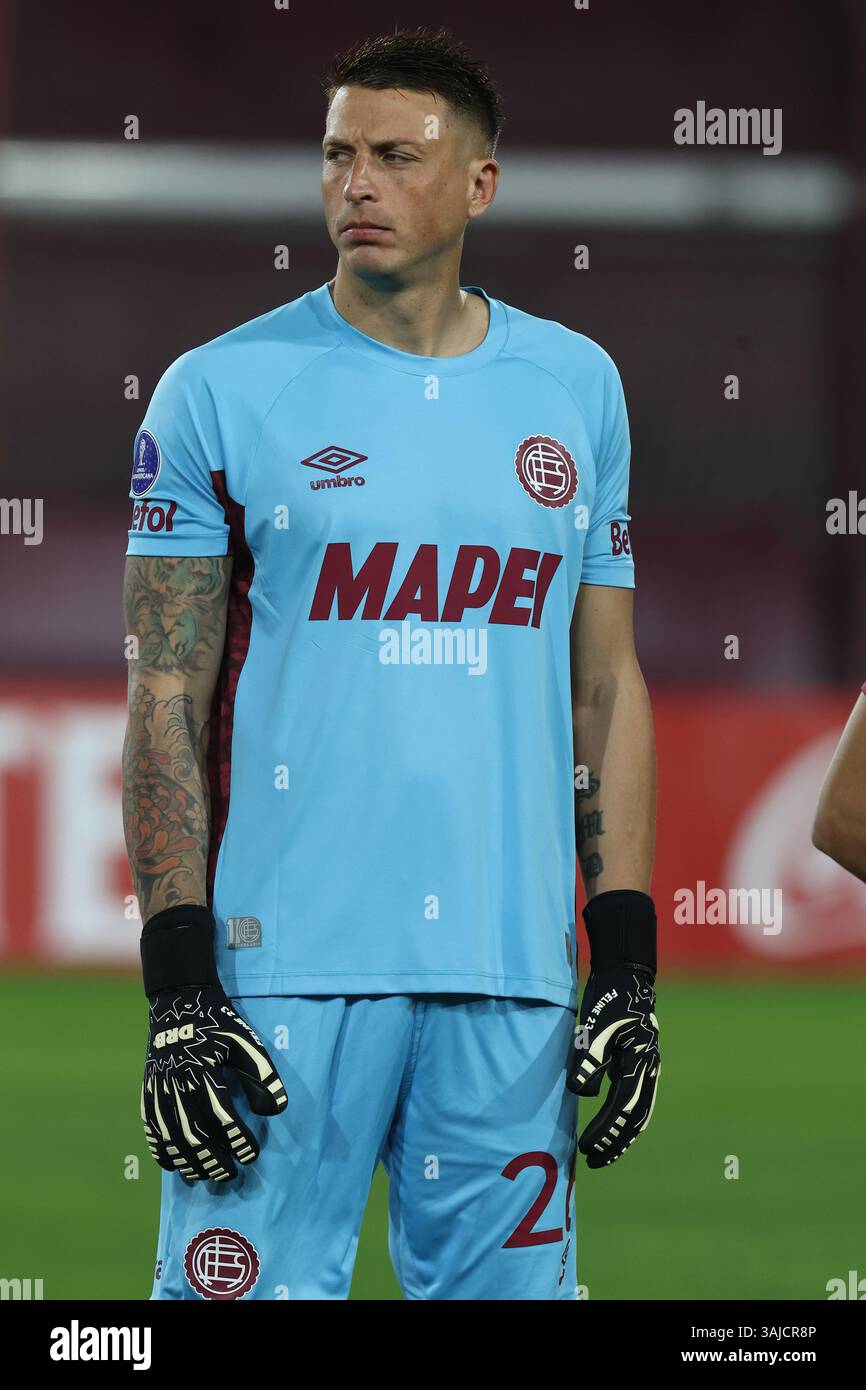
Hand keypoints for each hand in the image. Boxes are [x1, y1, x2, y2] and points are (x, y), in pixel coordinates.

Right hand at [142, 985, 286, 1181]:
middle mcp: (178, 1082)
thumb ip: (262, 1074)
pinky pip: (150, 1125)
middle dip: (214, 1160)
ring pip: (170, 1134)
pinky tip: (174, 1164)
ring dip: (188, 1160)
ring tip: (205, 1175)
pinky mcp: (148, 1086)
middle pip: (194, 1133)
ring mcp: (160, 1086)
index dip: (238, 1140)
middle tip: (230, 1175)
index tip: (251, 1155)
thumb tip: (276, 1110)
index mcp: (204, 1070)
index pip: (222, 1116)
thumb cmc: (219, 1021)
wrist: (180, 997)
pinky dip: (161, 1148)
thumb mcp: (246, 1040)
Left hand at [566, 966, 659, 1168]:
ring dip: (622, 1135)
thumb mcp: (594, 1025)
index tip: (586, 1147)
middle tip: (593, 1161)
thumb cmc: (609, 998)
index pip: (623, 1107)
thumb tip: (579, 1091)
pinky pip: (635, 1099)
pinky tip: (610, 1128)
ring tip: (603, 1155)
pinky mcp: (639, 1064)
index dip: (605, 1130)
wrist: (626, 975)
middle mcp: (649, 1068)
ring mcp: (648, 1067)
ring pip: (640, 1111)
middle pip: (636, 1117)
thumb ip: (589, 1058)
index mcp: (640, 1060)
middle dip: (616, 1142)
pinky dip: (625, 1118)